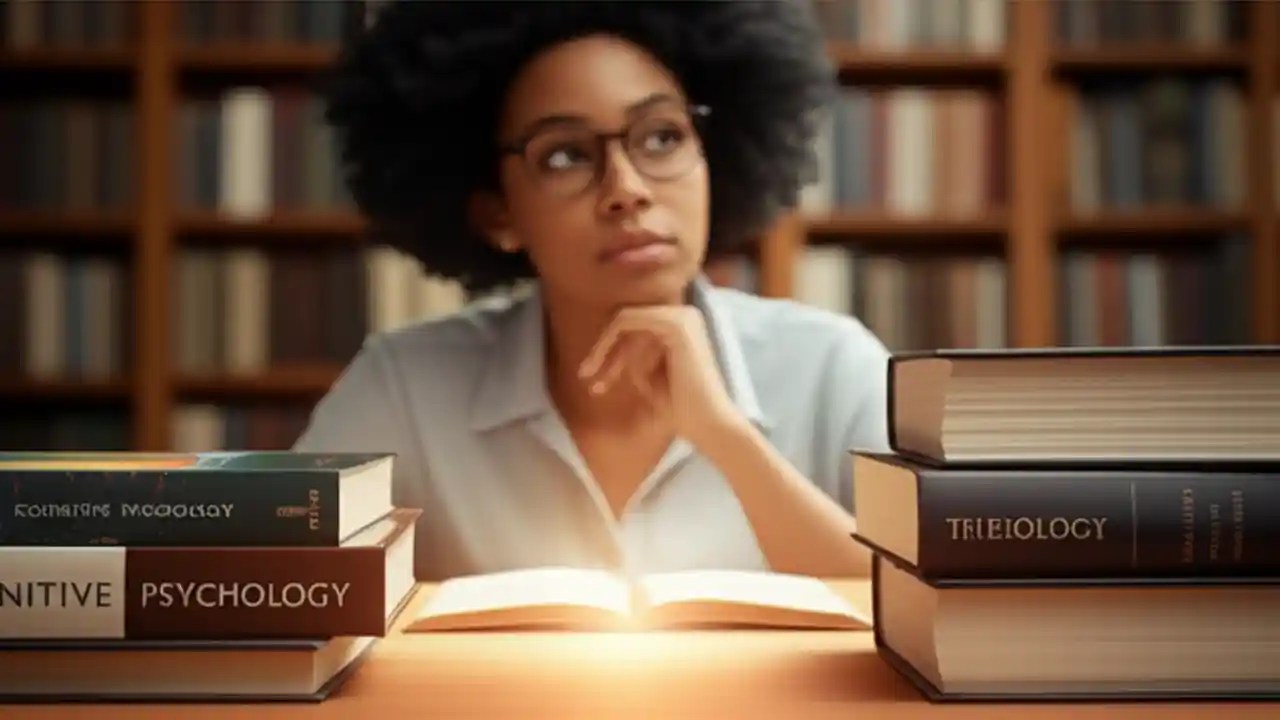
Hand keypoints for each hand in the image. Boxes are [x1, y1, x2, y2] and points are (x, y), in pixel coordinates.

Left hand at [578, 306, 746, 447]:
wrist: (706, 424)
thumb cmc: (678, 406)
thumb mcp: (645, 375)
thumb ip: (630, 356)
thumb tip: (600, 345)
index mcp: (679, 323)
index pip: (631, 326)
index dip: (607, 349)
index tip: (588, 375)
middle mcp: (683, 313)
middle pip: (625, 320)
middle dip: (603, 350)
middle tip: (584, 375)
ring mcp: (681, 316)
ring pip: (623, 321)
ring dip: (610, 354)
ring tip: (601, 384)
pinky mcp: (677, 325)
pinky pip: (628, 324)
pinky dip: (620, 350)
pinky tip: (625, 377)